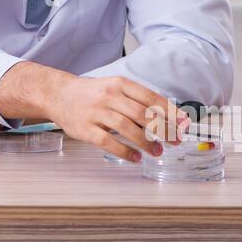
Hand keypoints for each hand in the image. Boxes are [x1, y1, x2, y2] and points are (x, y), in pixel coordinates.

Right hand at [44, 75, 186, 162]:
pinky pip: (108, 142)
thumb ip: (136, 100)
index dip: (170, 111)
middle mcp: (109, 96)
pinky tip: (135, 157)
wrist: (58, 94)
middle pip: (142, 114)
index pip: (151, 97)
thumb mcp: (114, 88)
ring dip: (146, 143)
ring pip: (127, 128)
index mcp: (120, 84)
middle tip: (174, 141)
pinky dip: (125, 151)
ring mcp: (96, 112)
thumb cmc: (92, 93)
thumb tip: (167, 117)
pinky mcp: (85, 129)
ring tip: (157, 152)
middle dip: (162, 130)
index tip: (184, 124)